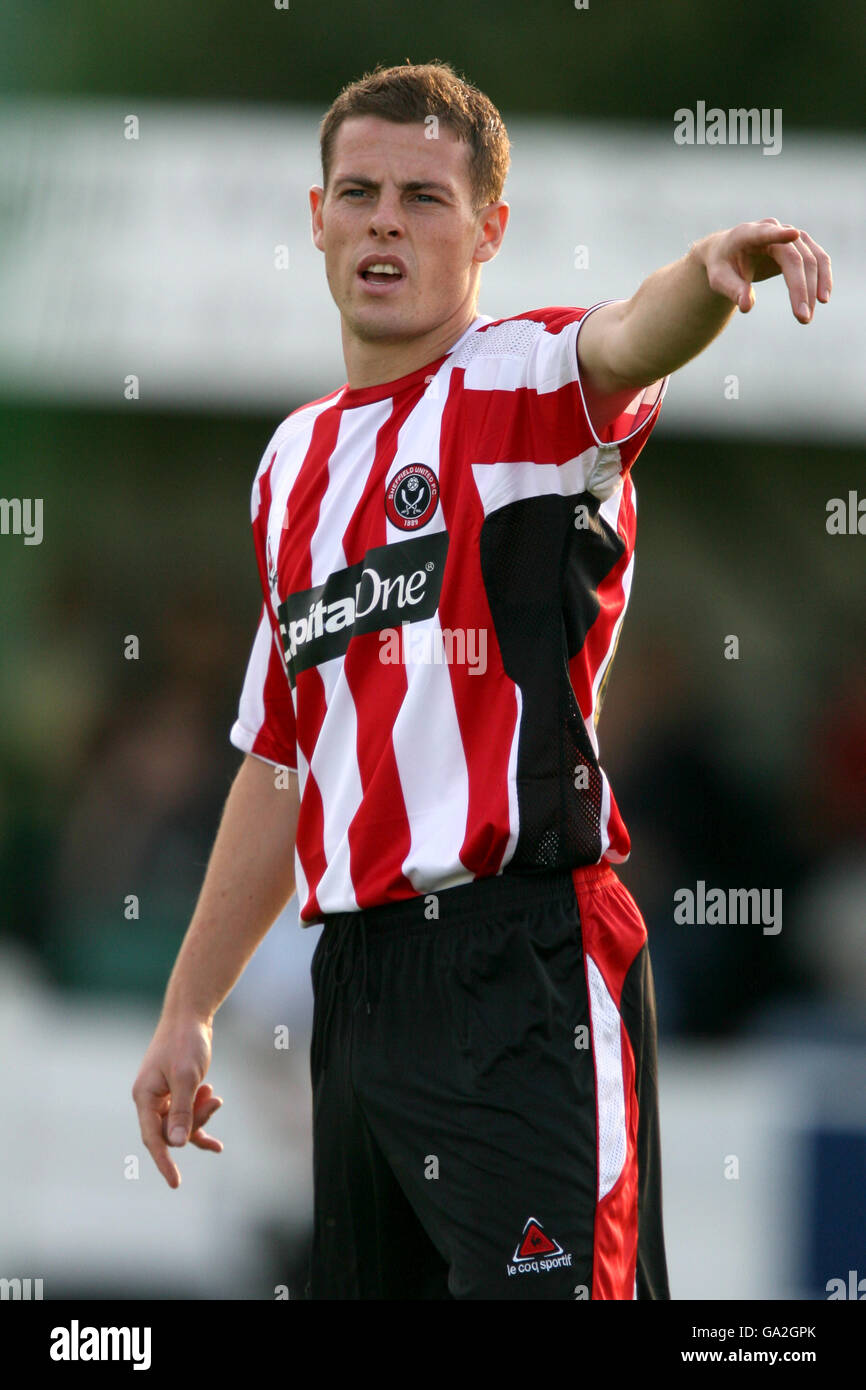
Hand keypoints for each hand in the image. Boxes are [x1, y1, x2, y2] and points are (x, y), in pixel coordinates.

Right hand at [132, 1017, 222, 1188]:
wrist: (189, 1016)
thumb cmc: (185, 1043)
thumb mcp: (186, 1078)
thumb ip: (181, 1112)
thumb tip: (175, 1145)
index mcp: (144, 1097)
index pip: (152, 1138)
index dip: (164, 1162)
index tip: (176, 1183)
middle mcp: (150, 1100)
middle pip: (171, 1132)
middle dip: (195, 1123)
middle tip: (212, 1100)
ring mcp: (163, 1097)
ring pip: (183, 1124)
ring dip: (202, 1115)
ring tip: (213, 1095)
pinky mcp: (177, 1092)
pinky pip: (188, 1116)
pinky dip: (202, 1119)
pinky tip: (216, 1137)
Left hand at [695, 218, 831, 323]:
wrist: (728, 252)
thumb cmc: (722, 266)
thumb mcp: (719, 280)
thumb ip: (733, 290)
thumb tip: (747, 306)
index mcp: (748, 234)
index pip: (766, 234)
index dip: (779, 234)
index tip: (793, 234)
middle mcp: (773, 229)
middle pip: (795, 258)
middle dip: (801, 288)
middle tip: (803, 318)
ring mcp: (791, 235)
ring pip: (813, 258)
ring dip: (816, 287)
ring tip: (809, 316)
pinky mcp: (801, 244)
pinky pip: (819, 259)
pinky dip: (823, 278)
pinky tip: (822, 298)